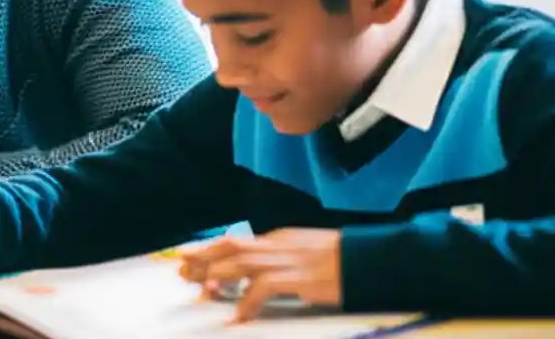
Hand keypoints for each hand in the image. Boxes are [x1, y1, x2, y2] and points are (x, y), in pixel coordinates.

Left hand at [179, 228, 341, 321]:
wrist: (372, 260)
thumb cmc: (344, 261)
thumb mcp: (307, 254)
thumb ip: (283, 260)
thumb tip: (258, 276)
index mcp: (280, 239)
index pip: (236, 241)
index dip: (210, 249)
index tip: (188, 256)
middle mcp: (279, 245)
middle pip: (232, 249)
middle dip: (204, 260)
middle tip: (182, 271)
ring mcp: (288, 260)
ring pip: (241, 263)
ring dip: (217, 275)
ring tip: (201, 289)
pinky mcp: (299, 277)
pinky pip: (264, 287)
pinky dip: (247, 301)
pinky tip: (238, 316)